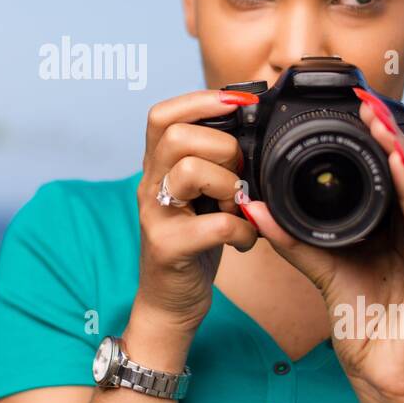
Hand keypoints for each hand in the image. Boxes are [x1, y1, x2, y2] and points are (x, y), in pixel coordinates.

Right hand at [134, 89, 260, 331]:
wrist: (170, 302)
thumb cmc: (194, 243)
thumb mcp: (201, 196)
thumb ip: (214, 164)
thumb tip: (254, 131)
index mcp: (158, 167)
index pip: (162, 115)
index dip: (200, 100)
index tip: (239, 102)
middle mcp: (150, 186)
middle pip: (177, 136)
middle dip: (222, 147)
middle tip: (238, 175)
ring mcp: (155, 216)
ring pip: (190, 172)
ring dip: (229, 185)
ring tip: (238, 206)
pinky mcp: (168, 248)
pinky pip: (215, 224)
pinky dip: (242, 230)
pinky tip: (245, 239)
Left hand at [240, 87, 403, 402]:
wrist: (383, 375)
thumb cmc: (360, 322)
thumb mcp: (319, 269)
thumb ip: (290, 237)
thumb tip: (252, 206)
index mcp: (399, 226)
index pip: (390, 171)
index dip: (374, 136)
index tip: (352, 104)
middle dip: (387, 133)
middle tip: (366, 98)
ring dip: (401, 153)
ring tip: (379, 122)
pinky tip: (401, 167)